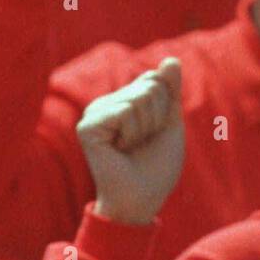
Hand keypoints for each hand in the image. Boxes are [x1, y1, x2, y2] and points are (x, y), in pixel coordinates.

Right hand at [77, 58, 183, 225]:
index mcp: (123, 100)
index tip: (155, 133)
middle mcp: (106, 103)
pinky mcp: (88, 125)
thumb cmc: (156, 167)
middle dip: (157, 117)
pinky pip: (125, 111)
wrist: (142, 199)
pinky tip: (120, 149)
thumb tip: (171, 60)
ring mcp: (94, 113)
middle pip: (149, 85)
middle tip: (143, 143)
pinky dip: (132, 133)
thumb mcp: (170, 124)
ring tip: (131, 147)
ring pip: (138, 97)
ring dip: (146, 128)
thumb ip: (170, 91)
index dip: (165, 108)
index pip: (155, 79)